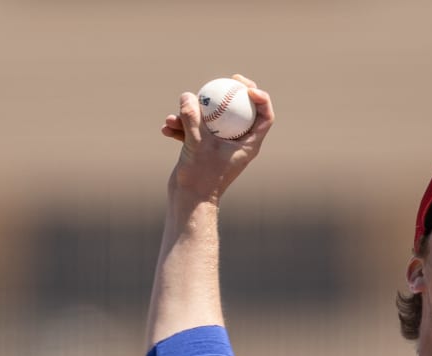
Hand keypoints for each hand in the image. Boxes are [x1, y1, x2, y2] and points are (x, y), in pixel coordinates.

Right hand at [160, 74, 274, 200]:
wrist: (188, 201)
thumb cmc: (200, 177)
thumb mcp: (196, 144)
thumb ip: (192, 119)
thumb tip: (187, 95)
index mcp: (249, 144)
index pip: (265, 116)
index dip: (261, 98)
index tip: (245, 87)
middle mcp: (238, 143)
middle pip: (242, 111)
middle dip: (232, 94)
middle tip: (226, 79)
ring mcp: (221, 145)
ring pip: (213, 119)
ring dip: (192, 114)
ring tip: (175, 116)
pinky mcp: (205, 148)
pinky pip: (196, 130)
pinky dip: (182, 127)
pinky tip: (166, 128)